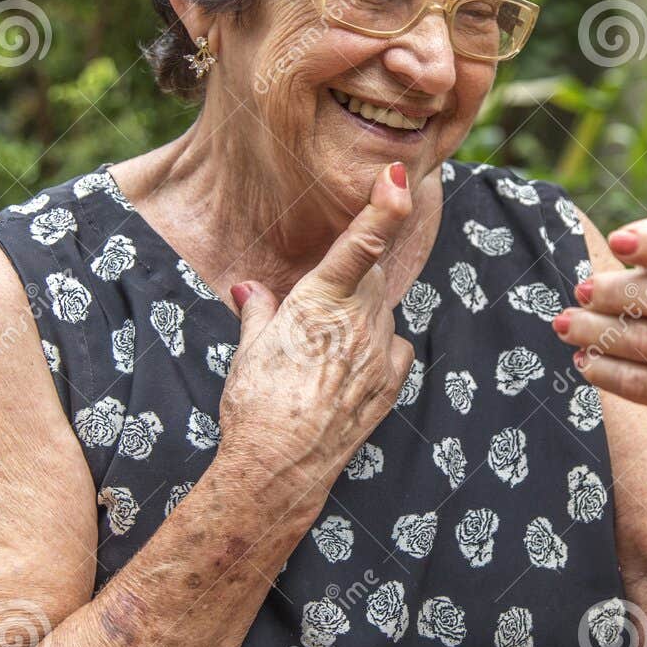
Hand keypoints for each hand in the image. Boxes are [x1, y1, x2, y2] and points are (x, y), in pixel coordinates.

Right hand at [213, 162, 416, 520]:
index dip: (384, 207)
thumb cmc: (256, 404)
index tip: (398, 179)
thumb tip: (248, 289)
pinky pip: (394, 348)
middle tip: (318, 305)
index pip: (361, 243)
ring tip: (322, 351)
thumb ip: (258, 310)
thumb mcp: (249, 350)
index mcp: (320, 301)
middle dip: (350, 280)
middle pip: (369, 278)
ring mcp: (379, 353)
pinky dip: (378, 347)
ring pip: (381, 313)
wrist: (280, 467)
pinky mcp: (390, 383)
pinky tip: (351, 366)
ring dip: (360, 317)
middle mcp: (359, 321)